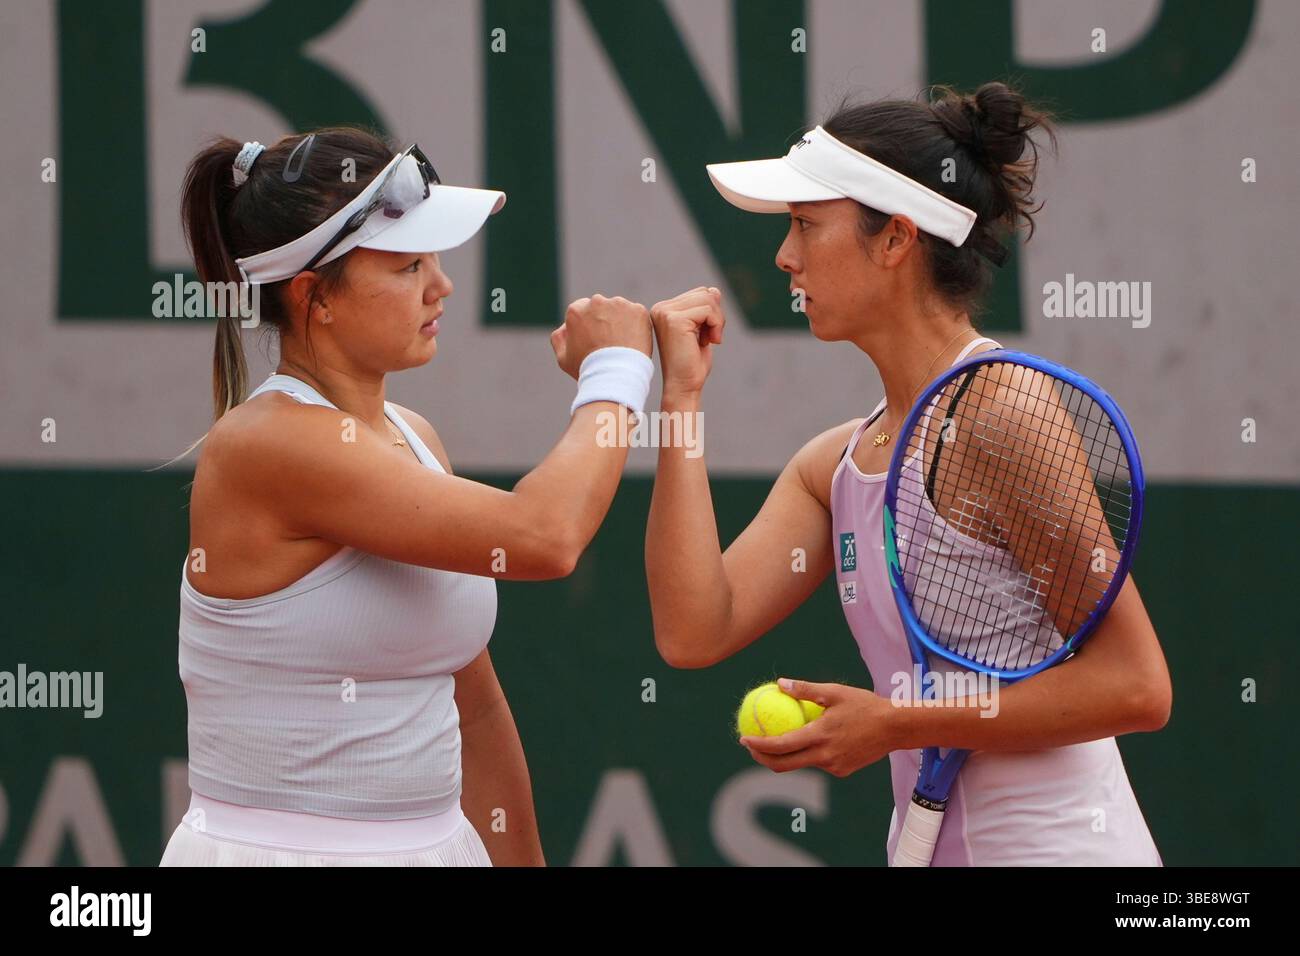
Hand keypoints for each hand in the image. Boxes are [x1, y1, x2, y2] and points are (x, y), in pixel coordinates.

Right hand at [551, 294, 652, 379]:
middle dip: (605, 320)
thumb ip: (560, 337)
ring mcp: (619, 304)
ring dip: (621, 321)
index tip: (595, 340)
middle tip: (610, 343)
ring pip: (620, 310)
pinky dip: (637, 326)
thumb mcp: (563, 358)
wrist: (615, 375)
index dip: (589, 326)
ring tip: (623, 344)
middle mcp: (597, 301)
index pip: (582, 310)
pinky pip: (637, 316)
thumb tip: (565, 327)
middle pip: (602, 308)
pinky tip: (634, 343)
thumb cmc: (588, 369)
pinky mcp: (638, 310)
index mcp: (577, 310)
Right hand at [649, 286, 725, 398]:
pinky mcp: (674, 320)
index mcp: (664, 309)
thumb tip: (714, 289)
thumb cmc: (692, 363)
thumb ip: (706, 309)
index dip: (711, 313)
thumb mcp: (702, 330)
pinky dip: (716, 325)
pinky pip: (708, 310)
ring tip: (710, 340)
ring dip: (718, 321)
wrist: (683, 385)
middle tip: (711, 338)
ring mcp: (665, 313)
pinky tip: (710, 342)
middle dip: (716, 316)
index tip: (706, 335)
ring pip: (707, 298)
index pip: (699, 294)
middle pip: (704, 292)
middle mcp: (660, 308)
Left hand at [739, 678, 898, 776]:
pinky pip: (819, 762)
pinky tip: (812, 738)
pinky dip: (810, 752)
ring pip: (802, 763)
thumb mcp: (835, 692)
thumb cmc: (866, 705)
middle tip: (751, 746)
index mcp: (819, 736)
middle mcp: (824, 756)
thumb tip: (780, 683)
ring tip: (778, 739)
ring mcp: (834, 767)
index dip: (758, 746)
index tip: (744, 739)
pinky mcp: (842, 771)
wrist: (896, 728)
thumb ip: (805, 689)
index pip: (780, 746)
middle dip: (762, 759)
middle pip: (783, 765)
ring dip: (787, 755)